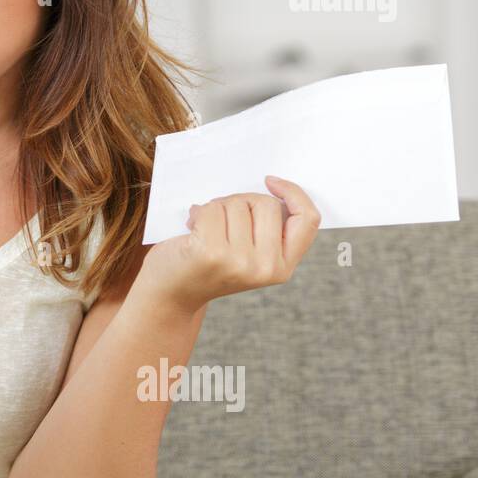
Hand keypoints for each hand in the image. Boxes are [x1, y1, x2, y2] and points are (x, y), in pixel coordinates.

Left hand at [137, 175, 321, 314]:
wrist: (170, 295)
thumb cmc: (206, 266)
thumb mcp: (248, 255)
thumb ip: (264, 230)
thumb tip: (266, 185)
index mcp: (282, 267)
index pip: (307, 220)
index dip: (294, 194)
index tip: (272, 181)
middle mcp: (266, 267)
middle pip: (266, 204)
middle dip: (240, 202)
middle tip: (220, 219)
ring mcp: (240, 262)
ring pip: (237, 204)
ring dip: (216, 208)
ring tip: (204, 229)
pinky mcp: (212, 253)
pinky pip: (212, 210)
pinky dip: (199, 213)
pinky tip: (191, 229)